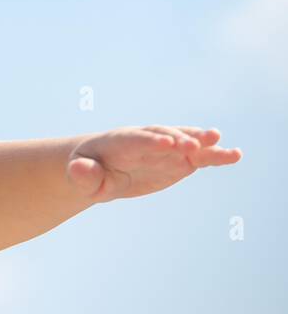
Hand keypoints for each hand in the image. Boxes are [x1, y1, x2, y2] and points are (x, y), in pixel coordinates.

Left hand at [66, 126, 241, 202]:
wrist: (101, 167)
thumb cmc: (88, 171)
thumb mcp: (81, 177)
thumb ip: (83, 174)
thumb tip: (79, 169)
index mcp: (120, 143)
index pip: (136, 140)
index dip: (151, 141)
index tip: (167, 143)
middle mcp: (146, 140)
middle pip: (163, 136)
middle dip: (177, 140)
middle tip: (193, 145)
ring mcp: (165, 149)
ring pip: (185, 143)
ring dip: (201, 142)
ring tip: (219, 143)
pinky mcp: (179, 160)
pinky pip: (199, 157)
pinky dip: (215, 155)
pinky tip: (234, 155)